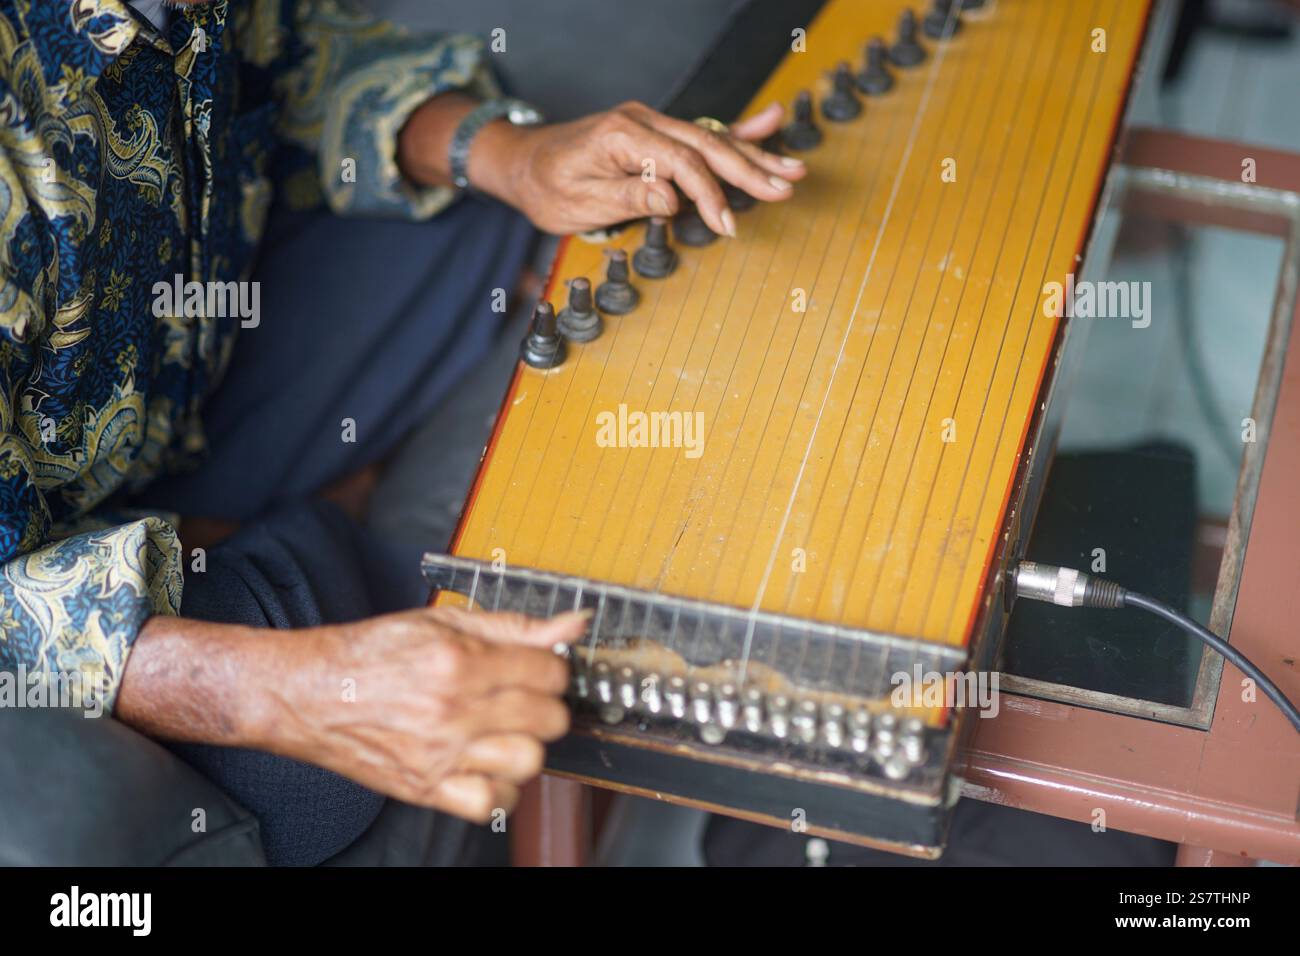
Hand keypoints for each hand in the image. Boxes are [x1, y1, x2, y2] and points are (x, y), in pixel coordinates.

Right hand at [269, 606, 585, 821]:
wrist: (309, 693)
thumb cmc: (371, 654)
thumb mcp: (442, 622)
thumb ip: (513, 625)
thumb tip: (573, 623)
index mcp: (457, 661)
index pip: (548, 671)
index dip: (553, 668)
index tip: (541, 669)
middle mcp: (450, 710)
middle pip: (546, 718)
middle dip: (545, 705)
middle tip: (524, 699)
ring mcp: (438, 754)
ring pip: (528, 761)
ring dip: (526, 746)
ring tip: (506, 732)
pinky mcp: (425, 788)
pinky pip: (491, 803)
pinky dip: (500, 788)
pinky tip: (487, 764)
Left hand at [480, 101, 806, 234]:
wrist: (524, 163)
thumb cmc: (546, 185)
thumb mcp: (579, 201)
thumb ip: (629, 196)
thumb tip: (672, 200)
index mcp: (622, 135)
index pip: (679, 163)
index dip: (708, 194)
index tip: (727, 223)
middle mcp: (642, 121)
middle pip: (706, 146)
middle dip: (749, 171)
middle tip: (784, 189)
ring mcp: (652, 125)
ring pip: (711, 139)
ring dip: (754, 156)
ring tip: (793, 170)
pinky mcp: (657, 135)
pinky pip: (701, 134)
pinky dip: (738, 134)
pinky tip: (770, 124)